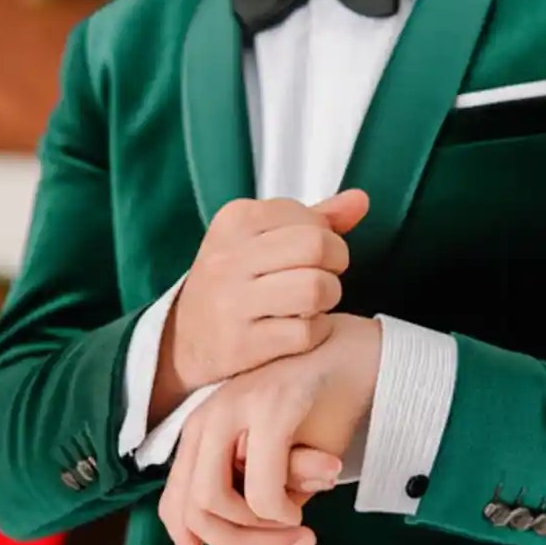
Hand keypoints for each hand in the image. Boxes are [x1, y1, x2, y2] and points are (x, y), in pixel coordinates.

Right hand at [150, 191, 369, 422]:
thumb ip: (313, 218)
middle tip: (321, 276)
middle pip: (318, 246)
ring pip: (316, 289)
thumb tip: (361, 200)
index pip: (310, 218)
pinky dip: (314, 334)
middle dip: (334, 264)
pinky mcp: (241, 344)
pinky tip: (297, 330)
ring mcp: (232, 302)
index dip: (326, 237)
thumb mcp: (261, 239)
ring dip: (327, 300)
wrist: (184, 340)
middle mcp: (228, 258)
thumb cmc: (234, 283)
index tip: (307, 255)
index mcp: (234, 220)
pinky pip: (305, 333)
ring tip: (311, 304)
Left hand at [158, 314, 380, 544]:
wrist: (359, 356)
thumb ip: (252, 494)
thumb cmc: (320, 410)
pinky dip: (281, 510)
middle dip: (239, 543)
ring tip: (300, 526)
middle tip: (288, 544)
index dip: (185, 536)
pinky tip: (306, 505)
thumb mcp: (279, 461)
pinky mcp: (271, 409)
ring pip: (218, 501)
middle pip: (195, 508)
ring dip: (262, 530)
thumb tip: (228, 544)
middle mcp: (209, 416)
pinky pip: (261, 489)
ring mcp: (236, 408)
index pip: (175, 497)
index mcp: (204, 428)